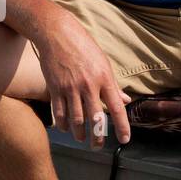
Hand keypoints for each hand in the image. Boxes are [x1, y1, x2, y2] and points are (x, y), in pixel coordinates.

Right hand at [35, 13, 131, 147]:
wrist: (57, 33)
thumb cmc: (83, 46)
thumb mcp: (103, 62)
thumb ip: (113, 85)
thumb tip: (125, 100)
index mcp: (104, 78)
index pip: (116, 107)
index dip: (122, 126)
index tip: (124, 139)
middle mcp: (88, 85)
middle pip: (94, 118)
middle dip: (97, 136)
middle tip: (97, 147)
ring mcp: (70, 87)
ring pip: (75, 118)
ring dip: (78, 133)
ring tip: (82, 139)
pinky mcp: (55, 87)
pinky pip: (59, 112)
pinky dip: (62, 123)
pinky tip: (65, 128)